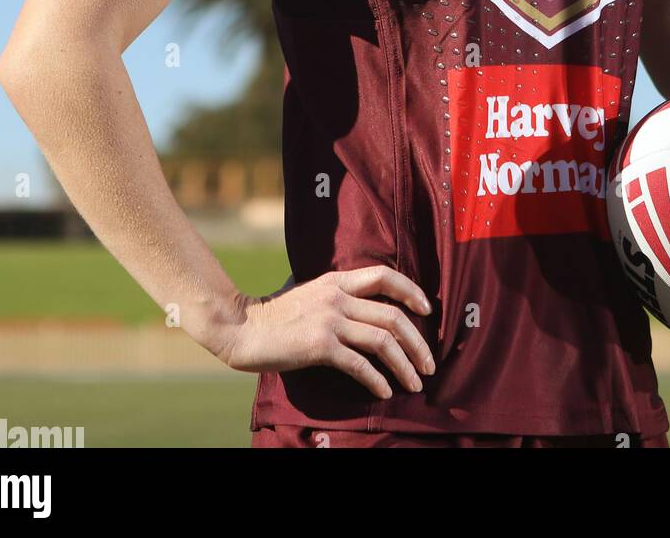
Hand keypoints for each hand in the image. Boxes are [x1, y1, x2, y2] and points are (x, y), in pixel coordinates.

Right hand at [209, 265, 436, 398]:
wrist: (240, 327)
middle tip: (429, 364)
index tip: (427, 310)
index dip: (412, 291)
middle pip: (393, 316)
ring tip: (415, 383)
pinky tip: (384, 391)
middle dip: (418, 343)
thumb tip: (353, 297)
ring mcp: (330, 320)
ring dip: (405, 364)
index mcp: (337, 280)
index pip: (385, 276)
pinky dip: (377, 379)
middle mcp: (338, 296)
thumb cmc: (272, 314)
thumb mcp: (307, 291)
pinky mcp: (320, 345)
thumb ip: (331, 292)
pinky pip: (359, 364)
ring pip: (383, 341)